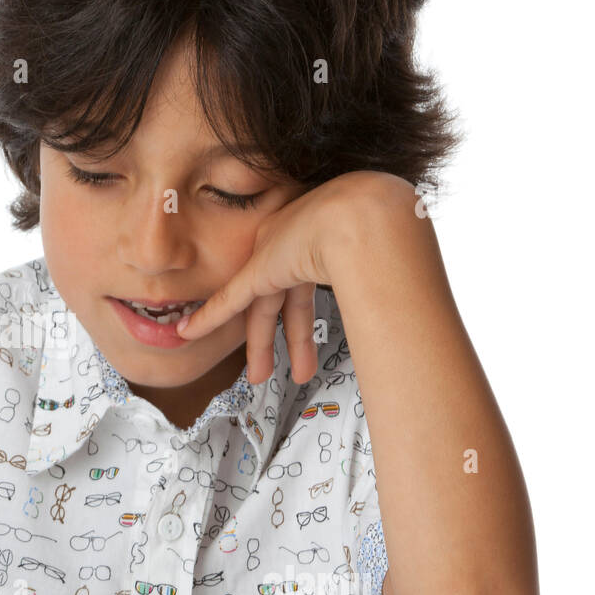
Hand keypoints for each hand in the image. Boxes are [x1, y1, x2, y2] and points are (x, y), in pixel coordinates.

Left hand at [174, 171, 415, 384]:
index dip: (301, 320)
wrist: (364, 216)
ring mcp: (275, 257)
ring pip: (261, 311)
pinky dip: (208, 317)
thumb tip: (406, 314)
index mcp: (321, 243)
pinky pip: (228, 300)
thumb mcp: (380, 263)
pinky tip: (187, 332)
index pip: (303, 290)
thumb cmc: (382, 234)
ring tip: (260, 378)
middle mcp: (294, 247)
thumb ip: (378, 289)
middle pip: (283, 303)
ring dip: (261, 346)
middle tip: (292, 372)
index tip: (305, 344)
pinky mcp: (258, 270)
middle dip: (285, 340)